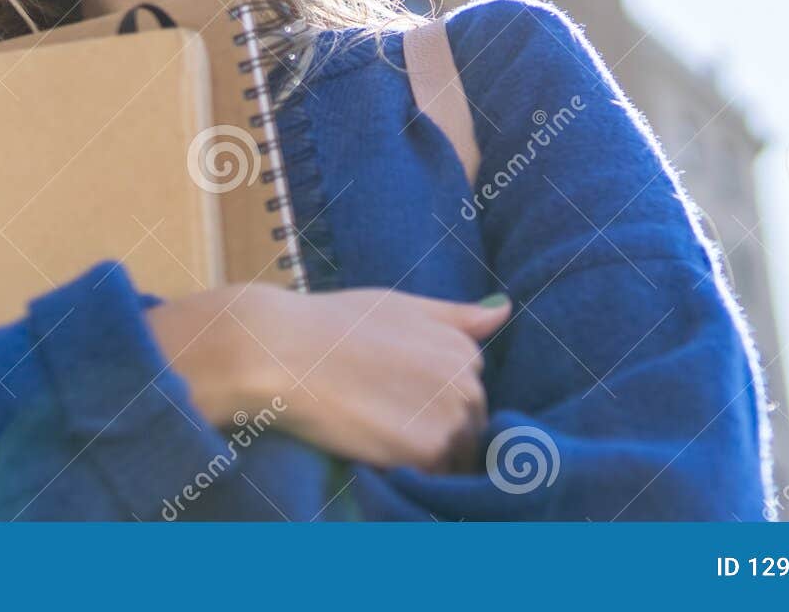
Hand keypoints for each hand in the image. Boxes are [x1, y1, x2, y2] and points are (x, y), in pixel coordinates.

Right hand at [149, 284, 511, 473]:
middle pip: (468, 428)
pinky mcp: (429, 453)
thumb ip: (456, 316)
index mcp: (464, 347)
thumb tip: (504, 310)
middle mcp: (470, 382)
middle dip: (434, 433)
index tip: (396, 399)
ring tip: (377, 442)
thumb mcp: (400, 307)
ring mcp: (452, 418)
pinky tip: (376, 459)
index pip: (467, 392)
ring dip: (426, 461)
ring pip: (455, 459)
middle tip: (381, 423)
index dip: (430, 401)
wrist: (284, 352)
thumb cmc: (332, 324)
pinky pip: (433, 481)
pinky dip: (410, 479)